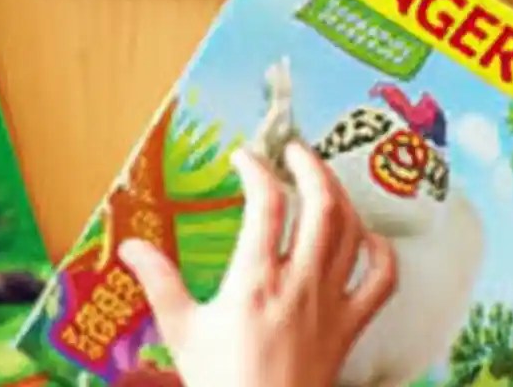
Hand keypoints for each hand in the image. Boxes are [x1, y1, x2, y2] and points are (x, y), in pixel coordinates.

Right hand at [119, 142, 397, 386]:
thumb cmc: (222, 381)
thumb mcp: (181, 330)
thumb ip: (158, 281)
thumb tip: (131, 245)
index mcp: (254, 280)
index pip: (266, 205)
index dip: (257, 170)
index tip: (243, 158)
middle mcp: (299, 284)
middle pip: (322, 206)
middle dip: (311, 166)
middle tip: (293, 149)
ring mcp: (331, 304)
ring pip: (352, 232)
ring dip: (340, 195)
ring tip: (321, 177)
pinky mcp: (351, 326)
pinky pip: (382, 280)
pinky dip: (379, 250)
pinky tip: (366, 236)